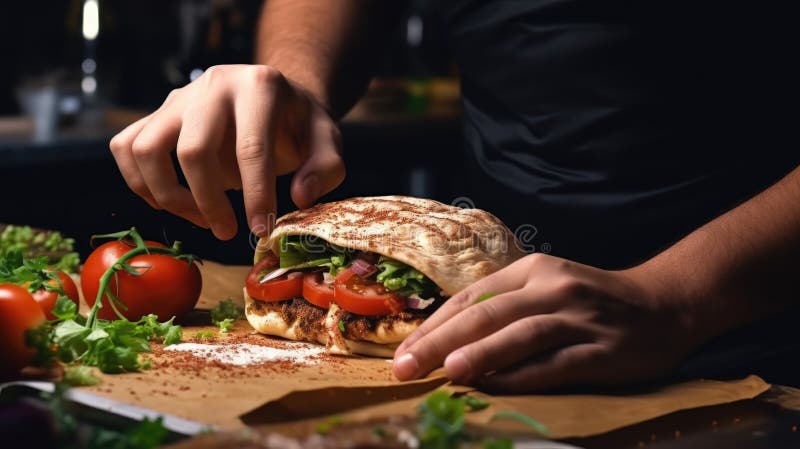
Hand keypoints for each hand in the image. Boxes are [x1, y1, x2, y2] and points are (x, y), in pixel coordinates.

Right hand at [110, 64, 344, 239]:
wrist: (272, 94)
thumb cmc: (299, 124)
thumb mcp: (328, 139)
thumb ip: (325, 168)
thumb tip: (300, 198)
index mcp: (260, 87)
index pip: (252, 148)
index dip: (256, 196)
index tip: (261, 230)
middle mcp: (213, 84)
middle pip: (191, 151)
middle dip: (208, 202)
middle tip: (228, 231)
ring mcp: (179, 96)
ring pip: (145, 149)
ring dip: (168, 196)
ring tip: (200, 218)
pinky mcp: (157, 112)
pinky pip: (126, 147)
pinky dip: (139, 183)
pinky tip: (173, 203)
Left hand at [393, 253, 704, 391]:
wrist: (665, 304)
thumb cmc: (592, 300)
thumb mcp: (546, 287)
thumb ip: (504, 306)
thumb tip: (449, 341)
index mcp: (533, 269)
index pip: (471, 297)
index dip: (434, 325)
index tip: (403, 350)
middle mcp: (553, 288)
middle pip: (486, 313)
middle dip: (440, 342)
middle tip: (405, 367)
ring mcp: (579, 318)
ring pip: (519, 335)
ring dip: (480, 353)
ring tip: (446, 371)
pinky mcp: (601, 350)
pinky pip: (554, 364)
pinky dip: (522, 376)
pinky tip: (494, 387)